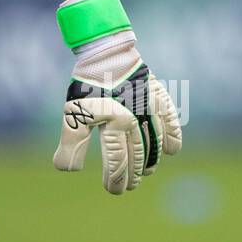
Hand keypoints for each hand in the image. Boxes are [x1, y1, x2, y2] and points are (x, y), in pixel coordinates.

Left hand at [53, 37, 182, 193]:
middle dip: (133, 174)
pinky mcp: (158, 96)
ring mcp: (148, 107)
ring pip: (154, 142)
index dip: (115, 178)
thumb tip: (68, 170)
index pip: (117, 160)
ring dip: (151, 160)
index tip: (113, 190)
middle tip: (129, 187)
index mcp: (113, 123)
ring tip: (148, 172)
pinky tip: (172, 150)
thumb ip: (72, 143)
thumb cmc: (86, 85)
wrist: (104, 52)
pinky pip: (170, 120)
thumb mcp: (72, 113)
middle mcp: (134, 118)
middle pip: (137, 155)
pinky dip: (173, 136)